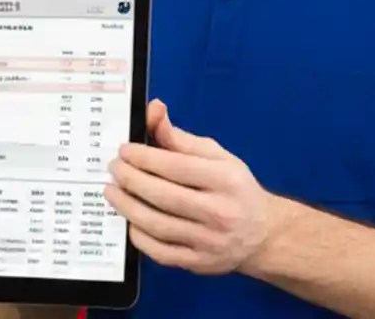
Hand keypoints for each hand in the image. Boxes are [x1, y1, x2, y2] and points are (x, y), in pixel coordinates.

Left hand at [104, 99, 286, 275]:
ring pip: (158, 225)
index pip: (177, 167)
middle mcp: (219, 212)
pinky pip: (160, 252)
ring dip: (127, 207)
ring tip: (111, 192)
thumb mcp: (218, 157)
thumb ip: (182, 139)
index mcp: (226, 180)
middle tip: (114, 168)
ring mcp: (209, 241)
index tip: (124, 150)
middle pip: (164, 196)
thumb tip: (153, 112)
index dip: (144, 157)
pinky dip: (139, 236)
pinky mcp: (199, 263)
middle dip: (131, 180)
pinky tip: (130, 220)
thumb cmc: (236, 189)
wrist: (262, 234)